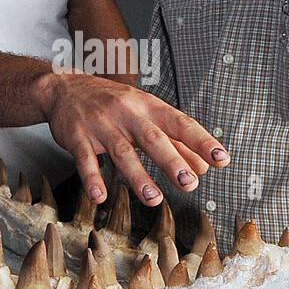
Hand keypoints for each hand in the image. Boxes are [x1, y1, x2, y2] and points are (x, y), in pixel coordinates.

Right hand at [32, 71, 229, 205]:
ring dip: (138, 177)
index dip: (202, 142)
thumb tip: (204, 167)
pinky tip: (100, 197)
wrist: (67, 88)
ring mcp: (102, 125)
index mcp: (150, 107)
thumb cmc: (115, 105)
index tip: (222, 159)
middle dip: (172, 161)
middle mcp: (128, 114)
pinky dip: (92, 178)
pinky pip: (86, 160)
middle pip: (153, 138)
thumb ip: (175, 142)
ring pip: (122, 152)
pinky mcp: (78, 137)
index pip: (181, 124)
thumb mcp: (147, 115)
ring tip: (154, 199)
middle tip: (190, 183)